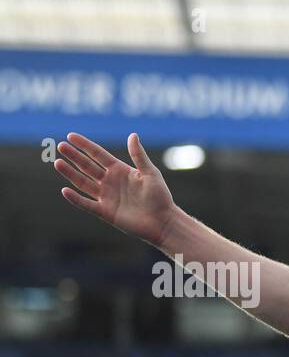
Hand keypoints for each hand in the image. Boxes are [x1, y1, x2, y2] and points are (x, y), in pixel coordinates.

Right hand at [53, 132, 176, 245]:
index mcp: (120, 170)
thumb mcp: (150, 173)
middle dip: (74, 156)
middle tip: (60, 146)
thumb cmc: (160, 197)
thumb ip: (139, 156)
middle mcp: (110, 182)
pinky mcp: (105, 212)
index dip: (84, 145)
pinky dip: (76, 198)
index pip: (98, 154)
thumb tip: (132, 135)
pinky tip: (65, 190)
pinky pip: (87, 204)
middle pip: (87, 166)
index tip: (70, 136)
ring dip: (70, 173)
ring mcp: (106, 197)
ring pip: (83, 183)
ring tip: (57, 162)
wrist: (163, 222)